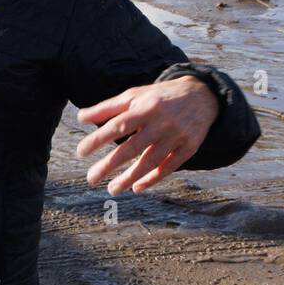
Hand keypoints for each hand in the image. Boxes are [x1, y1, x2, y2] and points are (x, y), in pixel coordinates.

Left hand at [76, 76, 218, 194]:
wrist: (203, 95)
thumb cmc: (159, 97)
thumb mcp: (134, 95)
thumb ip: (107, 108)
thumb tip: (80, 117)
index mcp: (146, 108)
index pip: (118, 126)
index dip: (98, 139)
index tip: (81, 152)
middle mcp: (162, 122)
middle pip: (133, 147)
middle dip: (110, 164)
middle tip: (91, 178)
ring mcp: (177, 136)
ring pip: (151, 161)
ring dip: (130, 177)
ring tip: (112, 189)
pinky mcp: (190, 147)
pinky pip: (170, 167)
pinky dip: (153, 178)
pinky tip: (137, 187)